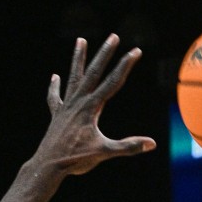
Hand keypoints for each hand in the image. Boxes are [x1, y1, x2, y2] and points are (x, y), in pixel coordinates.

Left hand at [37, 36, 153, 177]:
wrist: (49, 165)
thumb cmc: (76, 159)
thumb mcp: (104, 152)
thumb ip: (128, 147)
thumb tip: (152, 144)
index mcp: (91, 107)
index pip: (113, 82)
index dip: (126, 65)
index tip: (136, 51)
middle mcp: (78, 101)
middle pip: (93, 72)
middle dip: (105, 53)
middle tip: (113, 36)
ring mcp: (66, 106)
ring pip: (74, 77)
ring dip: (78, 59)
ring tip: (81, 40)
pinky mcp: (57, 115)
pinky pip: (55, 97)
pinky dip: (55, 87)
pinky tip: (55, 77)